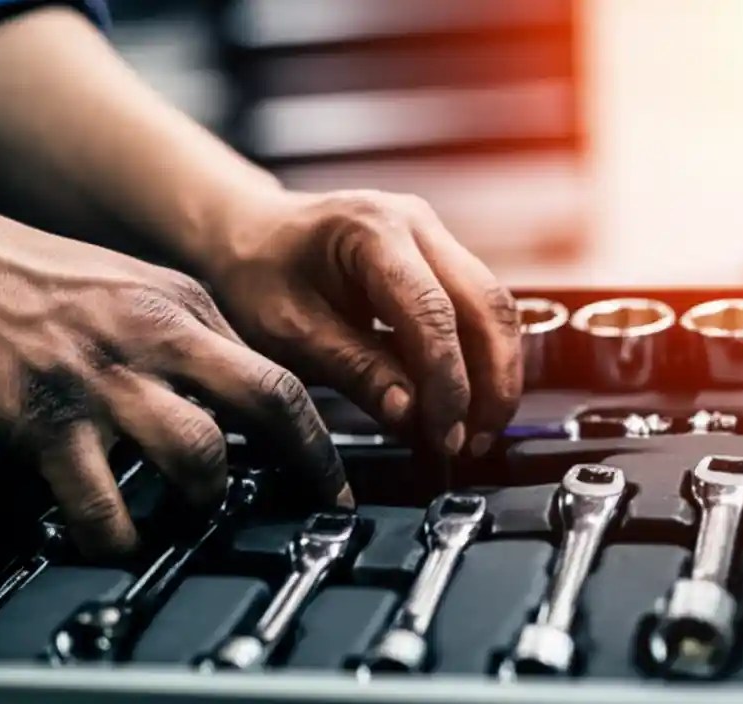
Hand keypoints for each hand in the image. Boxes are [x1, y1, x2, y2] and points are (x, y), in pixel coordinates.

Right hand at [0, 200, 345, 556]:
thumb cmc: (17, 276)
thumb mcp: (125, 286)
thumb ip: (181, 334)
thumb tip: (228, 396)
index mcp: (181, 302)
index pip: (276, 369)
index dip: (314, 431)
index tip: (331, 474)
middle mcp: (155, 334)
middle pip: (269, 399)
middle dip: (308, 463)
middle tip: (317, 506)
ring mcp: (102, 376)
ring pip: (199, 450)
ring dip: (206, 496)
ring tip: (190, 512)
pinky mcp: (43, 415)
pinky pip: (101, 499)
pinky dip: (116, 535)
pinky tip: (113, 539)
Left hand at [205, 190, 522, 455]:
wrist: (247, 231)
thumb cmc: (256, 272)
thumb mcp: (287, 330)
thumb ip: (353, 369)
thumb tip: (410, 414)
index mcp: (373, 230)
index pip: (434, 313)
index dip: (448, 382)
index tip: (445, 435)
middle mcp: (416, 222)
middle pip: (487, 304)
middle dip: (493, 382)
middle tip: (475, 442)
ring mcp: (433, 236)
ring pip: (494, 307)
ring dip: (495, 373)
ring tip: (476, 431)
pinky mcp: (439, 257)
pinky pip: (478, 308)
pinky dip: (481, 358)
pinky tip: (466, 402)